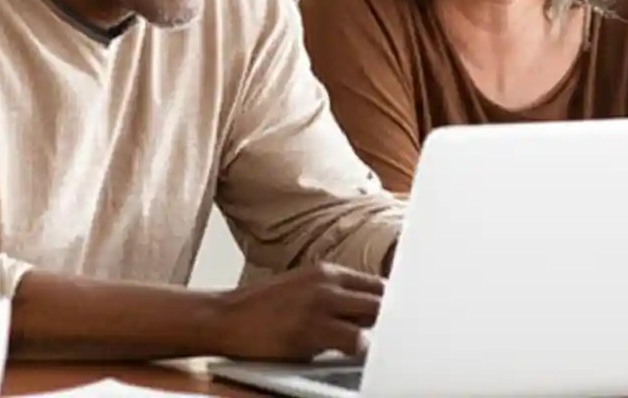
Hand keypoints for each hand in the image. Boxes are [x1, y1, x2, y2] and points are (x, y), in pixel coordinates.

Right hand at [211, 263, 384, 360]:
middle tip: (396, 336)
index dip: (393, 304)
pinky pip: (355, 341)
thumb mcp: (303, 289)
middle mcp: (327, 283)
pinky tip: (353, 356)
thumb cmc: (263, 310)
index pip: (377, 283)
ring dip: (379, 334)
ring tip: (376, 347)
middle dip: (391, 318)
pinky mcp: (311, 330)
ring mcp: (320, 305)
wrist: (225, 317)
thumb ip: (335, 297)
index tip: (403, 319)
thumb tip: (370, 314)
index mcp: (328, 271)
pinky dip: (360, 351)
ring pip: (375, 316)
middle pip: (383, 297)